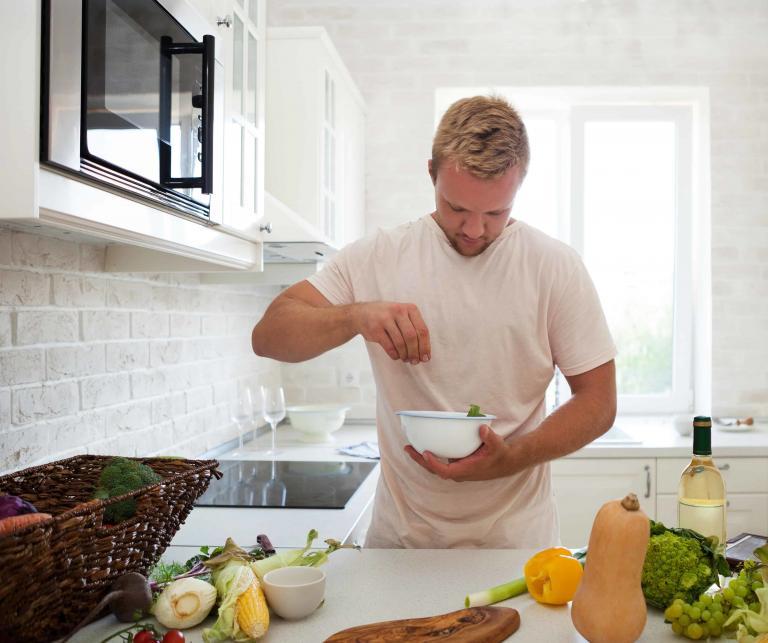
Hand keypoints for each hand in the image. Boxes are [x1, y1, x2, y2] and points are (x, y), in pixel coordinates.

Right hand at [351, 301, 430, 363]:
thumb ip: (414, 329)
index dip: (425, 346)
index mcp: (410, 308)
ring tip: (405, 359)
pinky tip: (396, 356)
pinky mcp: (375, 328)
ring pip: (400, 343)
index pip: (422, 330)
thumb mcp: (403, 316)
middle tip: (415, 362)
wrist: (361, 313)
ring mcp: (385, 319)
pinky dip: (395, 355)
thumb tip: (424, 353)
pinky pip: (389, 346)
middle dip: (415, 352)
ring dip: (405, 355)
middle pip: (412, 337)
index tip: (426, 358)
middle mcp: (398, 311)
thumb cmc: (388, 317)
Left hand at [404, 425, 518, 480]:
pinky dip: (431, 456)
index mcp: (465, 470)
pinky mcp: (457, 465)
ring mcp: (457, 470)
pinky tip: (423, 445)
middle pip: (434, 469)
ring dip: (422, 458)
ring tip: (409, 447)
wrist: (506, 462)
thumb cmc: (499, 454)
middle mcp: (458, 473)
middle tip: (407, 448)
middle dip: (419, 460)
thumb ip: (490, 437)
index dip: (433, 464)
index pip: (444, 471)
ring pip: (435, 467)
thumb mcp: (497, 445)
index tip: (424, 453)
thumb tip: (482, 428)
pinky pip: (440, 462)